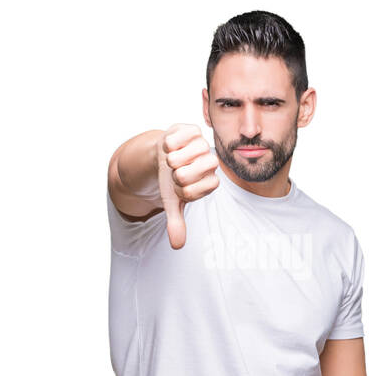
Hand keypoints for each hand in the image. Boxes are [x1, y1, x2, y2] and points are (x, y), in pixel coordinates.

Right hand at [157, 123, 218, 248]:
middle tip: (175, 172)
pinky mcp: (191, 129)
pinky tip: (170, 146)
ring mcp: (202, 144)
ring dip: (168, 161)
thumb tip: (177, 245)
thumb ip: (176, 222)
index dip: (180, 190)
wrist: (164, 155)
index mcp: (210, 180)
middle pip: (184, 176)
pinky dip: (166, 146)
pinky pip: (173, 141)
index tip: (180, 187)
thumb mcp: (172, 202)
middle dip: (172, 176)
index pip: (192, 192)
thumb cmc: (171, 179)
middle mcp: (210, 162)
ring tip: (172, 158)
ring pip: (177, 158)